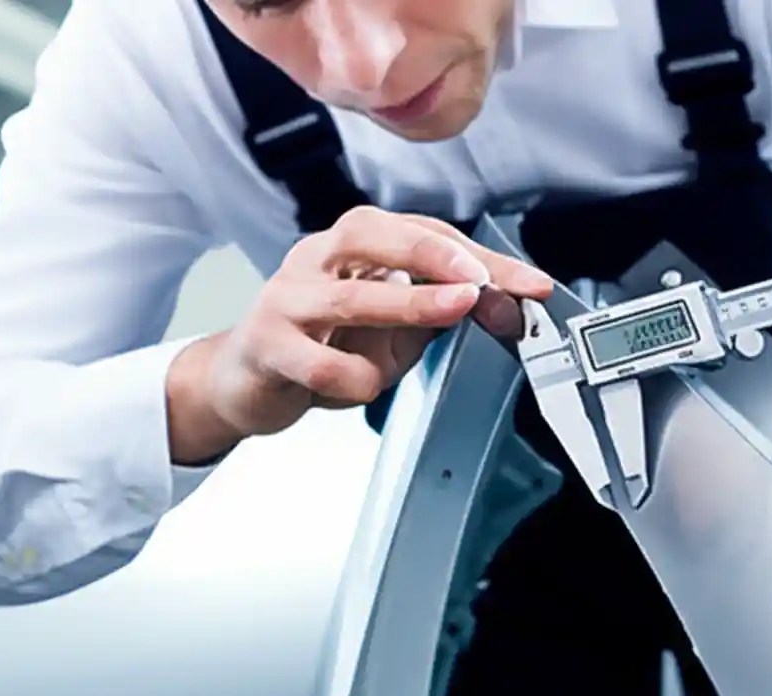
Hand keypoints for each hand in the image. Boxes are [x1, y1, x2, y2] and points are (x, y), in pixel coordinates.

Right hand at [166, 206, 552, 462]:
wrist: (243, 381)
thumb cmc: (323, 344)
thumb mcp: (393, 326)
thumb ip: (440, 312)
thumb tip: (504, 306)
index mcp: (352, 245)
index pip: (421, 233)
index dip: (479, 256)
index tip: (529, 282)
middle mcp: (316, 259)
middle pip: (371, 234)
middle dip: (434, 255)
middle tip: (482, 281)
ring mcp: (286, 299)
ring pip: (349, 296)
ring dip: (409, 304)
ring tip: (454, 311)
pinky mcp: (264, 345)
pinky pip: (317, 361)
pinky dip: (352, 378)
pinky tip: (363, 387)